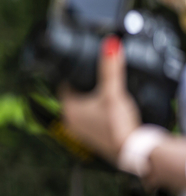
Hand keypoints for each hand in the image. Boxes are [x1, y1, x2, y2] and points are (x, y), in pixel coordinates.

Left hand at [58, 36, 140, 162]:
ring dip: (88, 104)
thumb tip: (110, 44)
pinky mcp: (91, 140)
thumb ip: (111, 68)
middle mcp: (69, 121)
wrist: (132, 151)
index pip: (64, 86)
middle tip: (93, 80)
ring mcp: (79, 133)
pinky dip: (95, 116)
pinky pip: (89, 123)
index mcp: (68, 108)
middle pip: (72, 98)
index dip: (73, 76)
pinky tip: (106, 113)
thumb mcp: (113, 92)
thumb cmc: (118, 123)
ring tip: (100, 95)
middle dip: (82, 90)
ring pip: (80, 111)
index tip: (81, 69)